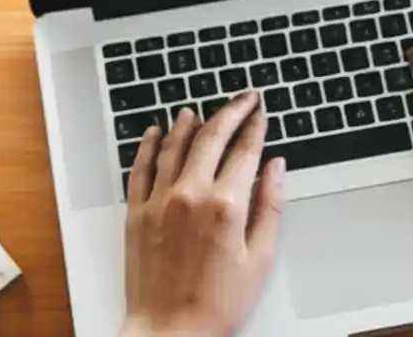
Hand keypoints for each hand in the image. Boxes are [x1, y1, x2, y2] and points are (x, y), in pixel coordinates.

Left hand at [122, 92, 285, 336]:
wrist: (169, 332)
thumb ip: (270, 208)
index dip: (255, 126)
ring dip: (188, 122)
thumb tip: (276, 169)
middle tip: (242, 99)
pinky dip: (149, 145)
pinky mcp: (136, 213)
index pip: (244, 150)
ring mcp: (159, 202)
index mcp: (225, 206)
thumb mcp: (259, 259)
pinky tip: (154, 133)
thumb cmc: (216, 305)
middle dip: (230, 111)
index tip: (260, 113)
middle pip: (211, 136)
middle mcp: (190, 196)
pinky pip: (140, 168)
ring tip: (197, 110)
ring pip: (174, 146)